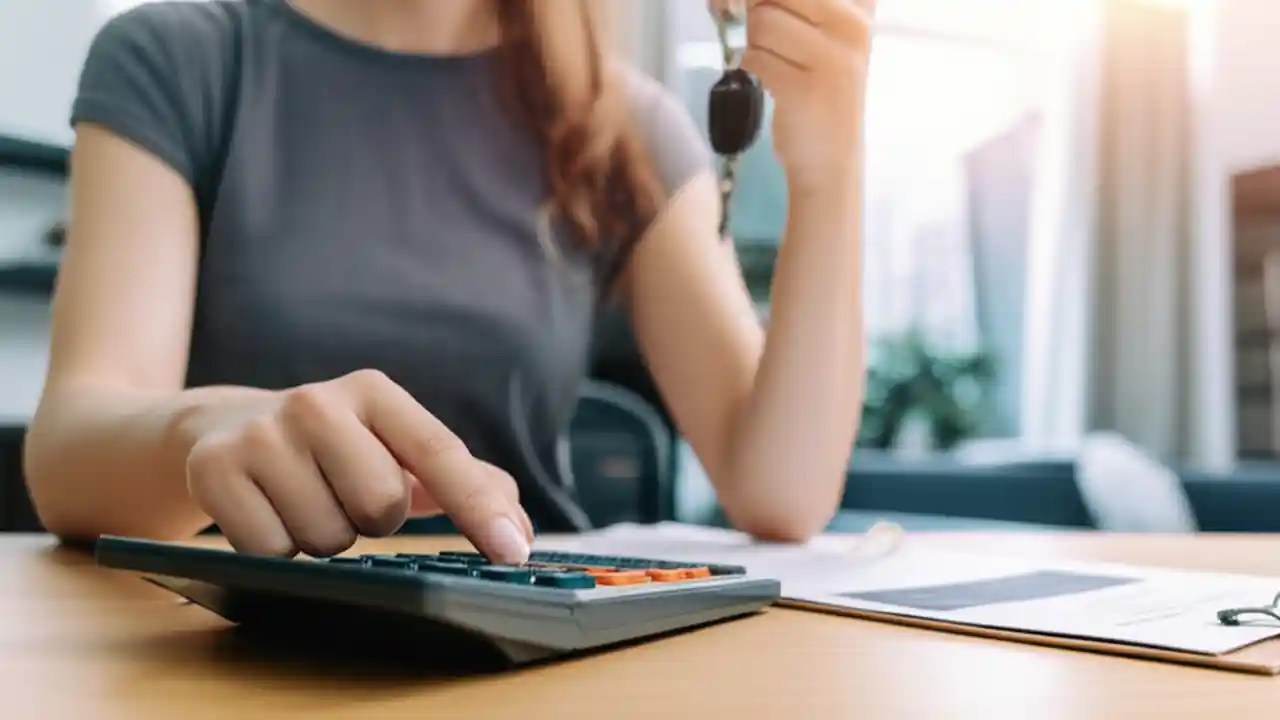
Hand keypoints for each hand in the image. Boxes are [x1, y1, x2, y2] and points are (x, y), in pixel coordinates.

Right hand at [181, 369, 533, 562]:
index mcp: (374, 393)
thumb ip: (463, 482)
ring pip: (326, 537)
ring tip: (303, 502)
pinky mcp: (212, 469)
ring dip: (323, 538)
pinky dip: (275, 549)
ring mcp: (261, 434)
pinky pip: (270, 550)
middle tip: (345, 497)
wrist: (219, 429)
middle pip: (381, 507)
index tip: (513, 551)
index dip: (479, 507)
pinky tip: (265, 513)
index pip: (440, 453)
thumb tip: (518, 526)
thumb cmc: (333, 449)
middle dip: (371, 521)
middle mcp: (317, 402)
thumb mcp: (393, 448)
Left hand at [712, 0, 874, 191]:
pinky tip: (771, 82)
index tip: (755, 8)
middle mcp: (852, 25)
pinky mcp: (806, 88)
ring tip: (774, 63)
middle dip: (752, 8)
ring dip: (754, 43)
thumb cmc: (819, 91)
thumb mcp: (819, 36)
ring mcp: (833, 57)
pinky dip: (751, 68)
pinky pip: (754, 56)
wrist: (831, 160)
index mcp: (859, 7)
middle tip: (752, 28)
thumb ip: (786, 6)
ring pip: (762, 21)